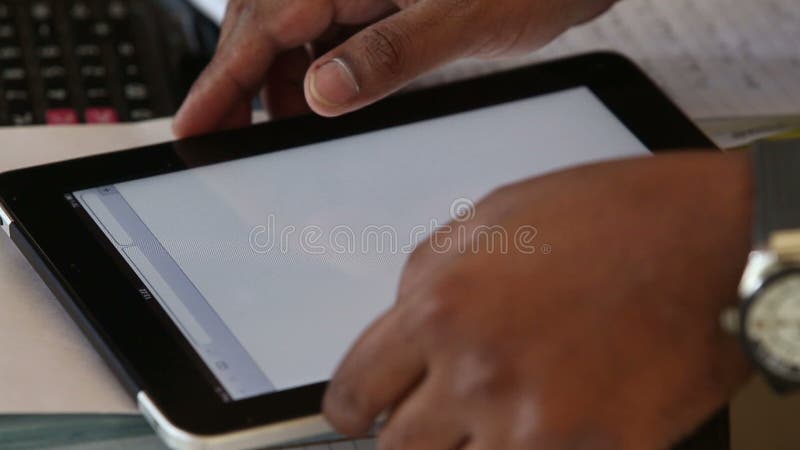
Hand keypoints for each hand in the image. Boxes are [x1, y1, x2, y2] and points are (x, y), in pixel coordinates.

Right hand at [173, 0, 616, 136]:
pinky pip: (329, 36)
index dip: (223, 79)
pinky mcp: (381, 0)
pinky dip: (317, 74)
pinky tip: (322, 105)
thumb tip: (322, 93)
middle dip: (241, 84)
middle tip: (219, 138)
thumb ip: (391, 54)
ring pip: (294, 33)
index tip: (192, 125)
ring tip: (276, 134)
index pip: (265, 24)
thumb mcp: (463, 18)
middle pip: (265, 25)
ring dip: (280, 84)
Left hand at [323, 152, 753, 449]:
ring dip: (469, 449)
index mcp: (442, 306)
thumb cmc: (613, 218)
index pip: (357, 388)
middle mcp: (478, 371)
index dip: (349, 410)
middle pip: (400, 448)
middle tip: (432, 420)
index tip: (355, 417)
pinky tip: (550, 420)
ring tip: (501, 416)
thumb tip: (402, 320)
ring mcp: (534, 424)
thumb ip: (428, 273)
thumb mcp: (493, 217)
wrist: (711, 240)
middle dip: (410, 436)